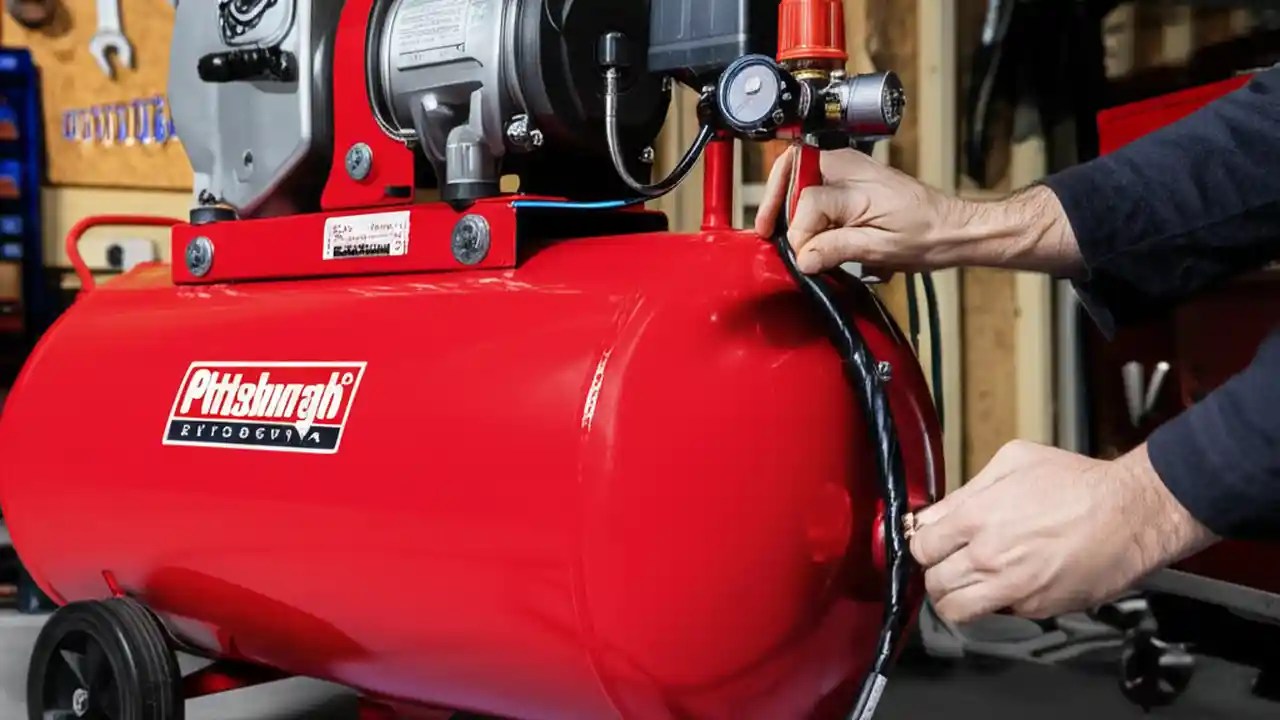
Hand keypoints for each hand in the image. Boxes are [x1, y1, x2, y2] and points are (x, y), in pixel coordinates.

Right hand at [753, 147, 1082, 275]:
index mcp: (856, 185)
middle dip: (774, 199)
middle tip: (767, 232)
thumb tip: (802, 258)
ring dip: (786, 201)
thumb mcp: (881, 250)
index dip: (799, 235)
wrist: (953, 227)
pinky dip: (803, 204)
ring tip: (785, 233)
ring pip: (798, 173)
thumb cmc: (927, 236)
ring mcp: (849, 168)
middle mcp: (848, 167)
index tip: (804, 260)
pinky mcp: (851, 176)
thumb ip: (837, 249)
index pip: (806, 203)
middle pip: (791, 168)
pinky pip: (813, 183)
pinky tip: (809, 230)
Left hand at [909, 441, 1215, 624]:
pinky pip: (999, 614)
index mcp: (976, 518)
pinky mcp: (1037, 608)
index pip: (920, 547)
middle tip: (946, 564)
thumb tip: (937, 512)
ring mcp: (1012, 587)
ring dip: (954, 598)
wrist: (1131, 514)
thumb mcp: (1014, 461)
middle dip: (935, 573)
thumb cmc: (1078, 483)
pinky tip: (1008, 583)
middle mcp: (988, 557)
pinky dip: (996, 604)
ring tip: (965, 584)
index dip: (922, 545)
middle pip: (933, 583)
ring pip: (956, 610)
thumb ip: (967, 490)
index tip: (930, 543)